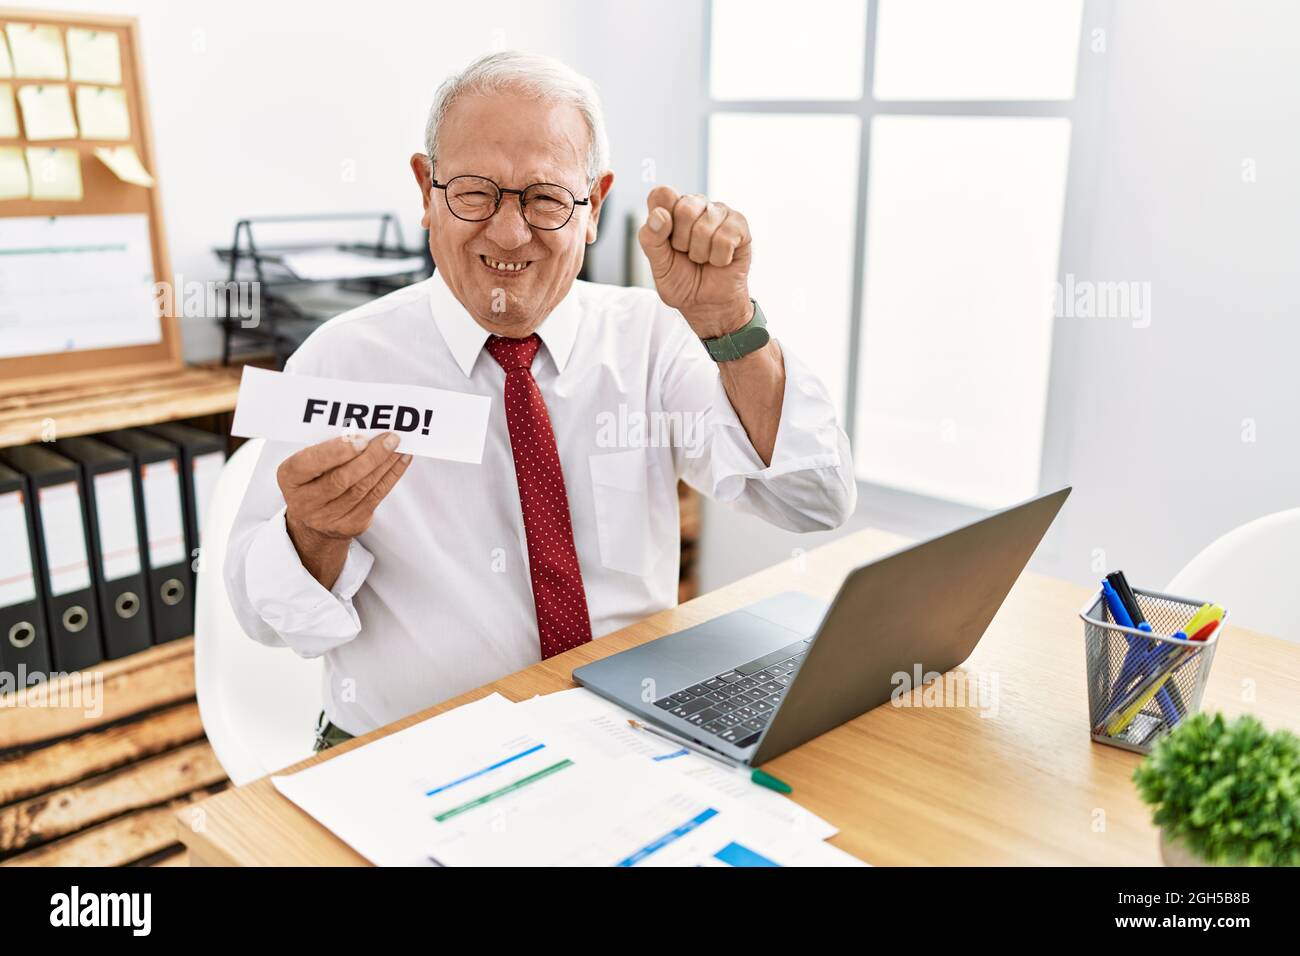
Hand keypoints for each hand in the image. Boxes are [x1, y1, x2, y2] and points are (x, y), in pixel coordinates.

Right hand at [277, 434, 411, 585]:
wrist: (314, 520)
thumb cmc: (314, 477)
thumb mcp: (309, 462)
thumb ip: (328, 448)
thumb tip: (365, 431)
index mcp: (289, 478)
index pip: (309, 464)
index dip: (336, 451)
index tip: (361, 438)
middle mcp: (304, 502)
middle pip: (341, 479)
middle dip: (370, 457)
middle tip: (390, 439)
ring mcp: (327, 518)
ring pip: (362, 488)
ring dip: (385, 464)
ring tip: (398, 446)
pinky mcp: (351, 525)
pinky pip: (375, 497)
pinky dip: (391, 476)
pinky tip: (401, 460)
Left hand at [637, 185, 753, 338]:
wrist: (708, 304)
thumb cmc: (683, 282)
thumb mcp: (658, 265)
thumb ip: (651, 239)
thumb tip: (659, 215)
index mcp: (670, 209)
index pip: (661, 195)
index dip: (661, 220)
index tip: (666, 242)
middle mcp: (695, 205)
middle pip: (685, 209)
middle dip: (682, 242)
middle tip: (686, 254)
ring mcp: (719, 212)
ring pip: (705, 225)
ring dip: (701, 253)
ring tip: (703, 259)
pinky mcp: (739, 224)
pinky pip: (725, 238)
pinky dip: (719, 258)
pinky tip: (720, 260)